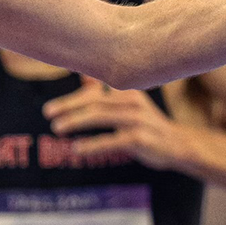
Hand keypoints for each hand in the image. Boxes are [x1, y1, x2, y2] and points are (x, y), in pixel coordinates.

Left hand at [44, 77, 188, 170]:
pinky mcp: (140, 138)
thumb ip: (105, 91)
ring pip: (100, 116)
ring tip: (57, 128)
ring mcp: (137, 119)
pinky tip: (76, 149)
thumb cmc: (147, 124)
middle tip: (47, 114)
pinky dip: (92, 144)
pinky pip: (112, 140)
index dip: (70, 99)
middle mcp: (131, 101)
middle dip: (67, 106)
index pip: (93, 92)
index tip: (50, 109)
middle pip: (94, 101)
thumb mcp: (128, 104)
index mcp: (127, 90)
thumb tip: (82, 75)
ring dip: (75, 121)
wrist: (179, 145)